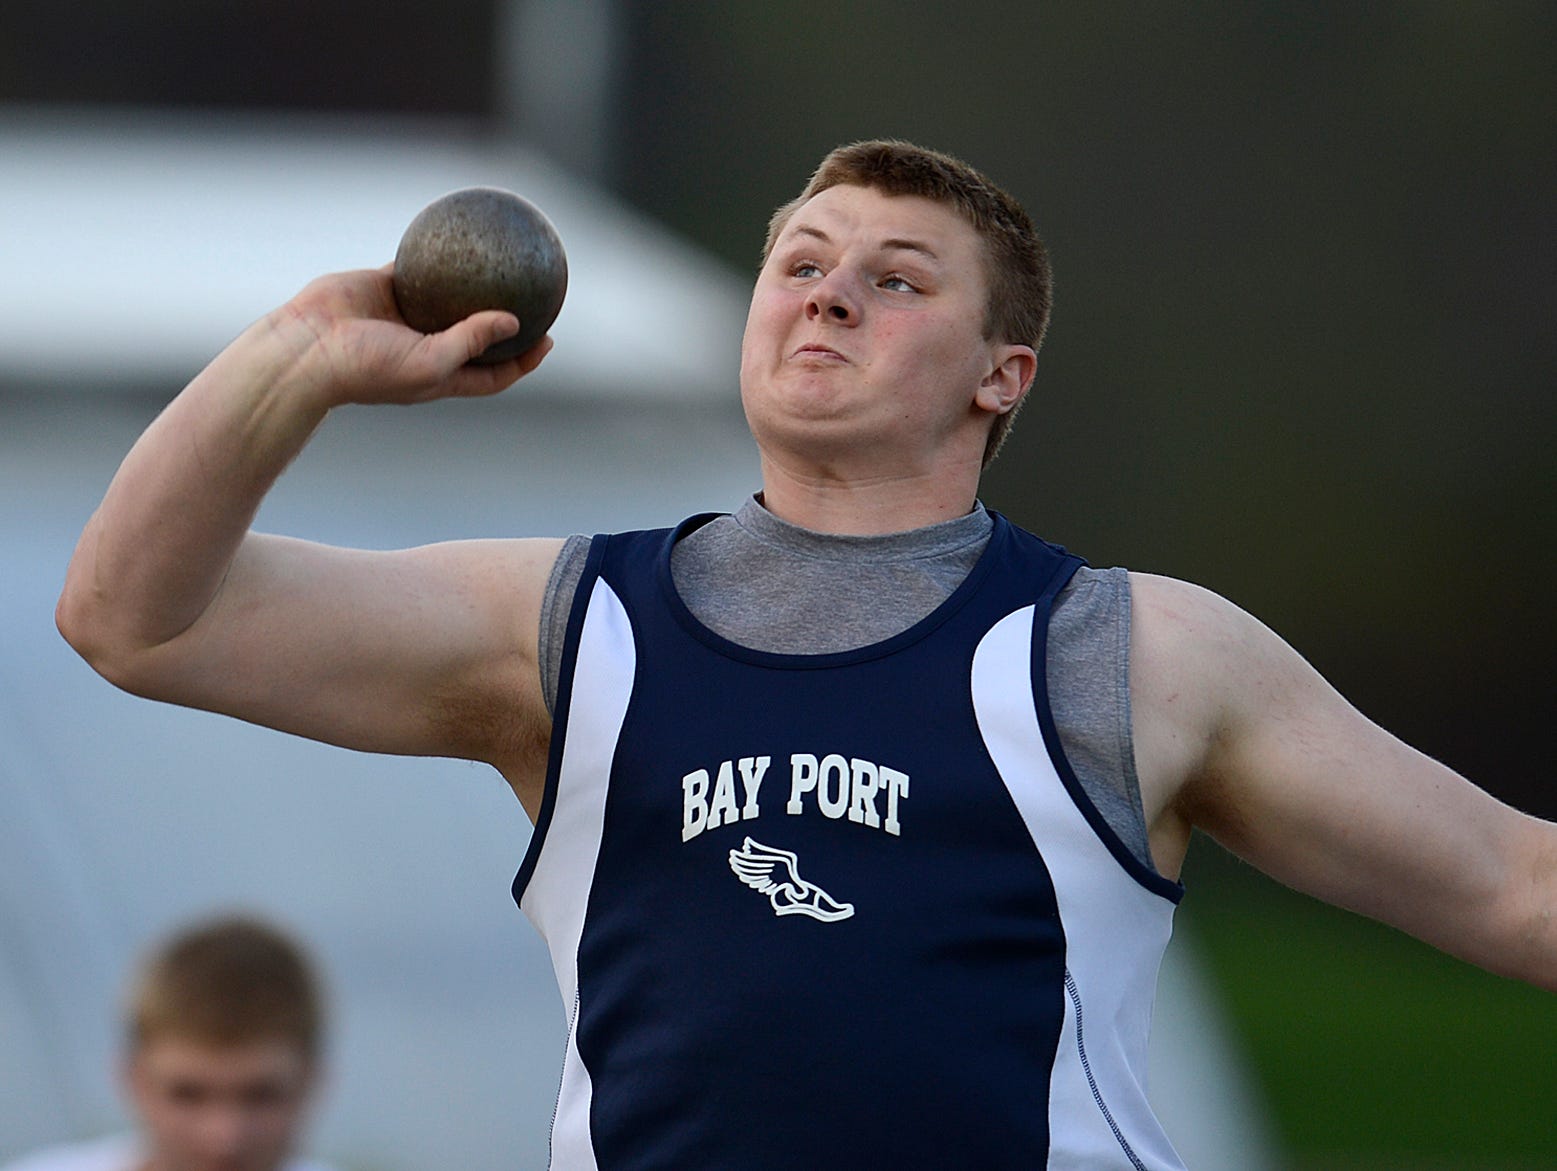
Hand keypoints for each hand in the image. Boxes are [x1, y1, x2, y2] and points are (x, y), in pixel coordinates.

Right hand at [268, 266, 553, 407]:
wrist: (308, 348)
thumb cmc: (368, 368)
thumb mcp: (430, 362)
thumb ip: (471, 341)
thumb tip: (515, 321)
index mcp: (441, 374)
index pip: (492, 373)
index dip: (522, 361)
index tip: (547, 340)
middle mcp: (427, 346)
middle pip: (477, 335)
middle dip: (506, 319)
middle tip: (535, 294)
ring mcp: (406, 317)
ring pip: (449, 297)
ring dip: (473, 282)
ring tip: (504, 259)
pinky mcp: (386, 287)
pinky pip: (418, 266)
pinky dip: (436, 254)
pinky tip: (460, 233)